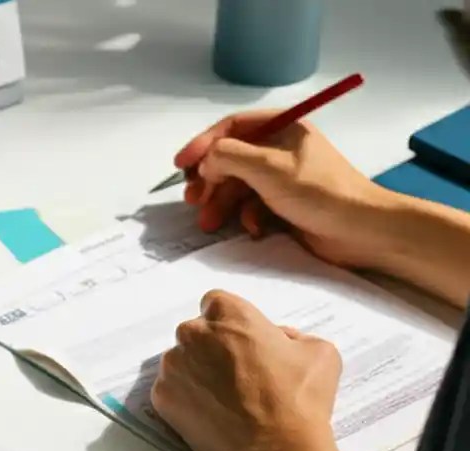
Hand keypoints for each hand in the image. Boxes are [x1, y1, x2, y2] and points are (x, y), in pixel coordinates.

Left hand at [150, 289, 345, 450]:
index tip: (239, 342)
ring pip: (180, 362)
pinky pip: (170, 391)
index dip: (228, 323)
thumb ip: (293, 336)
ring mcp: (173, 365)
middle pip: (195, 334)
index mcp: (229, 313)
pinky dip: (185, 400)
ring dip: (195, 374)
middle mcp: (193, 333)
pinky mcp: (161, 396)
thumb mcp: (318, 351)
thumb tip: (278, 338)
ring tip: (222, 400)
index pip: (216, 303)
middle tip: (234, 375)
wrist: (275, 448)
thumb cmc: (300, 397)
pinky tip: (209, 415)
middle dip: (210, 348)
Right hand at [175, 110, 390, 269]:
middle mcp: (281, 149)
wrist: (360, 230)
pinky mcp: (285, 205)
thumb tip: (205, 162)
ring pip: (238, 186)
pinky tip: (251, 228)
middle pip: (231, 159)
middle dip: (210, 180)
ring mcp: (283, 178)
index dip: (203, 144)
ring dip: (221, 203)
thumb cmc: (318, 191)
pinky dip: (245, 216)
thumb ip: (228, 157)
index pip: (232, 128)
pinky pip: (253, 205)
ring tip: (208, 222)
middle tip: (193, 199)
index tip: (182, 165)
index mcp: (283, 128)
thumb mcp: (268, 167)